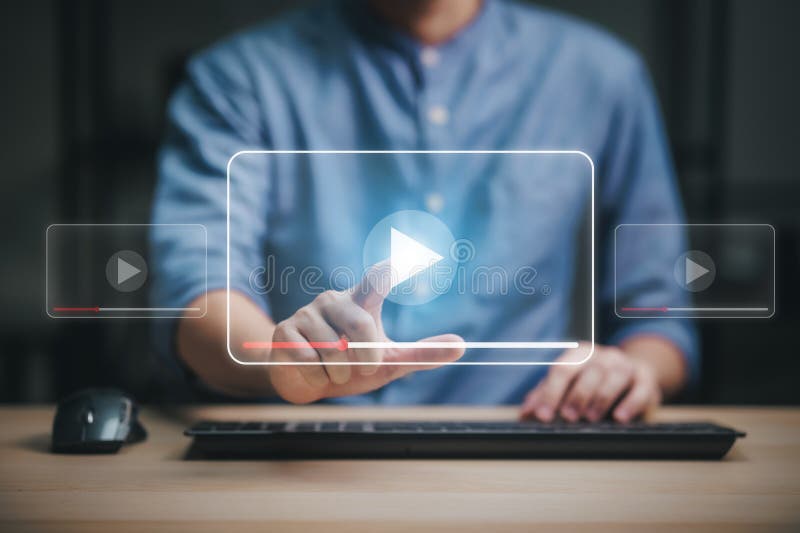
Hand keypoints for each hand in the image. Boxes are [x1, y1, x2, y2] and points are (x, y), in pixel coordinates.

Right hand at [268, 266, 464, 403]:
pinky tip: (312, 371)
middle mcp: (333, 299)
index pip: (377, 277)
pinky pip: (309, 359)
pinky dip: (317, 376)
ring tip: (335, 371)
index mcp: (361, 301)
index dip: (390, 268)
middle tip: (363, 368)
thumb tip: (463, 345)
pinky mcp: (284, 331)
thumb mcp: (389, 362)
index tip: (406, 257)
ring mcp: (306, 313)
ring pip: (334, 349)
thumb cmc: (352, 366)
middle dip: (368, 357)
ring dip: (341, 373)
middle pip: (362, 324)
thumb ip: (421, 354)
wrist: (306, 385)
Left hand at [520, 344, 661, 422]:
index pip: (561, 370)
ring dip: (600, 398)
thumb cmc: (592, 382)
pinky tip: (620, 418)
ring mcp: (625, 365)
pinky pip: (641, 389)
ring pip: (614, 376)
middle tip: (567, 417)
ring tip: (590, 418)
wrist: (633, 374)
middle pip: (588, 371)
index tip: (542, 415)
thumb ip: (545, 397)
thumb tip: (525, 415)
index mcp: (578, 354)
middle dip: (576, 395)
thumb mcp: (568, 386)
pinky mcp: (646, 379)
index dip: (550, 393)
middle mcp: (602, 356)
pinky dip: (630, 404)